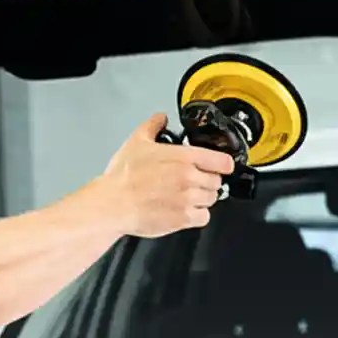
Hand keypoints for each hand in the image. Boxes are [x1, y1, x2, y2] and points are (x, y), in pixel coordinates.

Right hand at [99, 113, 235, 237]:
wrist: (114, 204)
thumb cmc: (123, 177)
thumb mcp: (136, 142)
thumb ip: (153, 126)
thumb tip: (160, 118)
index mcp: (184, 158)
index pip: (222, 161)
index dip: (223, 163)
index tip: (222, 165)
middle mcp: (190, 178)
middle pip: (217, 181)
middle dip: (207, 180)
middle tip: (193, 181)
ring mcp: (188, 200)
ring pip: (212, 199)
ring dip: (203, 197)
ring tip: (186, 195)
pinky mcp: (183, 219)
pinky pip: (203, 217)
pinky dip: (197, 215)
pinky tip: (184, 209)